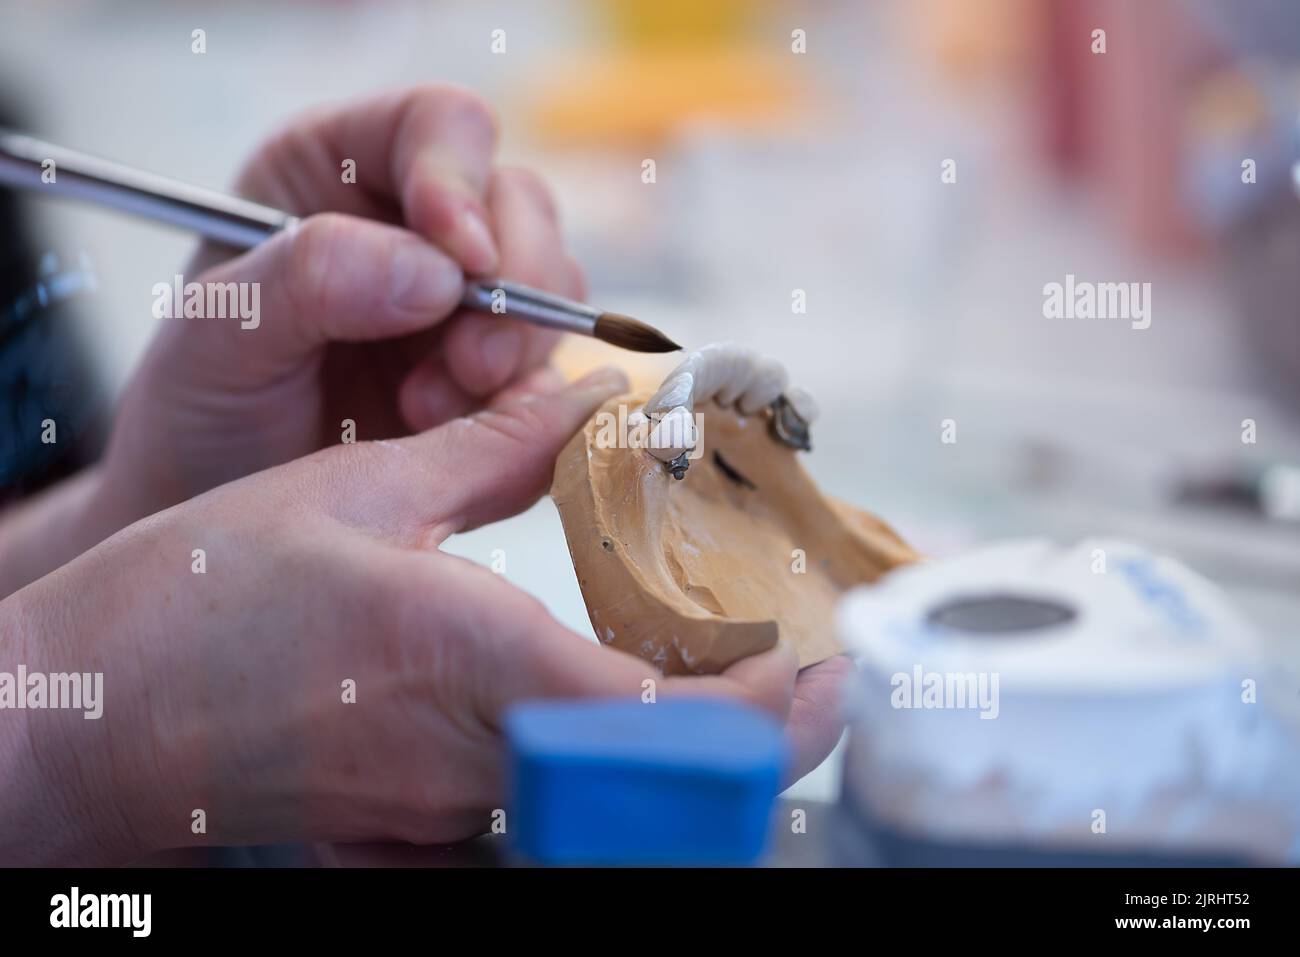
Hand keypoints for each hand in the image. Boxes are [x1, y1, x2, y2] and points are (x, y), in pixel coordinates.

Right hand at [0, 369, 845, 864]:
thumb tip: (587, 404)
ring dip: (685, 742)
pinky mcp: (423, 838)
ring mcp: (450, 817)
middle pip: (671, 784)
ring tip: (711, 664)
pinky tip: (596, 696)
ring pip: (619, 801)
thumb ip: (495, 449)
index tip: (833, 665)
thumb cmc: (201, 602)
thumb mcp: (358, 492)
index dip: (777, 713)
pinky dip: (600, 761)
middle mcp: (474, 761)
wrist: (95, 723)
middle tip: (794, 660)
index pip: (671, 727)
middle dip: (756, 731)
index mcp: (470, 659)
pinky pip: (549, 808)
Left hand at [96, 85, 579, 538]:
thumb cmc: (201, 409)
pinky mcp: (494, 371)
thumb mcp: (219, 335)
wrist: (222, 507)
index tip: (462, 260)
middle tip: (466, 367)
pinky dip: (526, 405)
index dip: (463, 181)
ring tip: (425, 412)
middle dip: (510, 288)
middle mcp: (414, 220)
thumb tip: (436, 271)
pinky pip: (551, 368)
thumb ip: (310, 279)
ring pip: (552, 286)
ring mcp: (463, 298)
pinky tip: (457, 437)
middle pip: (519, 204)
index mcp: (337, 166)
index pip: (439, 126)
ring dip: (511, 353)